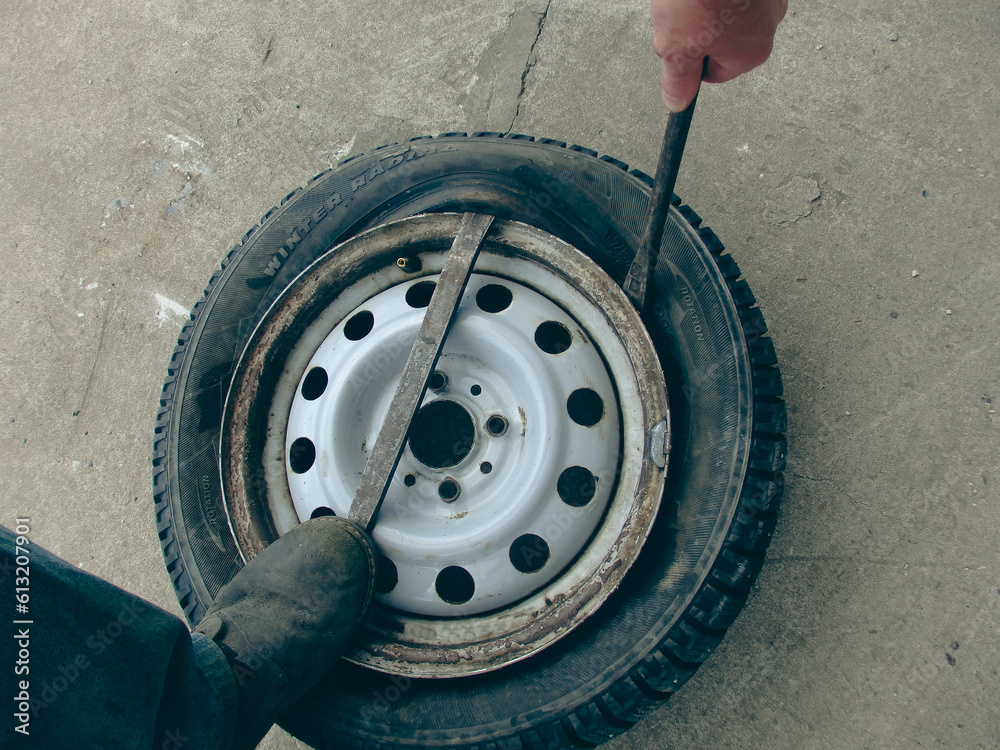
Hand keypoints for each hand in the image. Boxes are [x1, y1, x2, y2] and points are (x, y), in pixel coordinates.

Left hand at [652, 0, 786, 110]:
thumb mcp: (678, 51)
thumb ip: (679, 80)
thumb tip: (678, 103)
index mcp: (752, 53)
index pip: (716, 73)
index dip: (691, 62)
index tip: (678, 50)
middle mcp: (769, 25)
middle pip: (722, 40)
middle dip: (697, 34)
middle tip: (680, 19)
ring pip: (727, 12)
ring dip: (704, 8)